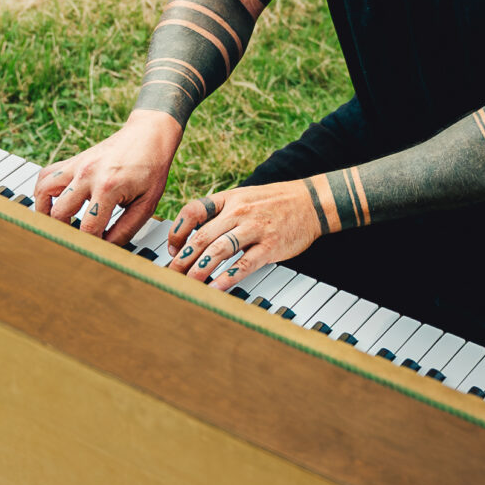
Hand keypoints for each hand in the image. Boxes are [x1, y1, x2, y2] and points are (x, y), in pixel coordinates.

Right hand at [34, 111, 182, 246]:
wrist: (149, 135)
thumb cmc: (151, 169)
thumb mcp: (147, 203)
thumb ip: (126, 229)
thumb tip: (106, 247)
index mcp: (109, 187)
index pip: (89, 227)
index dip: (91, 244)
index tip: (97, 249)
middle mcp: (88, 174)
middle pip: (60, 213)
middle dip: (65, 232)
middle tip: (75, 241)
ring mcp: (77, 165)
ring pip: (43, 191)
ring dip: (46, 212)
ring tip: (58, 224)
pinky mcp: (73, 161)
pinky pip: (45, 175)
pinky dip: (43, 192)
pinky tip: (52, 204)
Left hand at [162, 180, 324, 284]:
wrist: (312, 202)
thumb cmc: (275, 202)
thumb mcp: (244, 197)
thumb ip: (220, 213)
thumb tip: (192, 236)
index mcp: (229, 199)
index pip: (193, 211)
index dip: (177, 231)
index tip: (172, 248)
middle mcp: (239, 212)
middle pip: (202, 236)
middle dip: (183, 258)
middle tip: (171, 275)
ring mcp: (255, 229)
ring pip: (219, 250)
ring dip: (200, 269)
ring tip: (189, 284)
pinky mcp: (270, 246)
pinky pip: (245, 264)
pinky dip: (228, 277)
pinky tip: (217, 288)